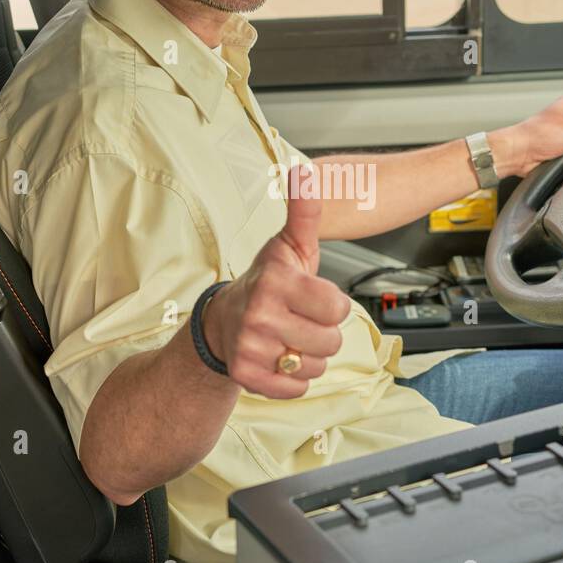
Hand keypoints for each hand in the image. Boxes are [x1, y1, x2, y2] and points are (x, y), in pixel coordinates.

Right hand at [203, 166, 350, 398]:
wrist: (224, 320)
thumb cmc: (268, 282)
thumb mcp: (290, 245)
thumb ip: (305, 212)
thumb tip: (304, 173)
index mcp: (277, 281)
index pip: (338, 308)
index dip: (330, 305)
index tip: (309, 298)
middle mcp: (260, 314)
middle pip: (330, 341)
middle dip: (320, 333)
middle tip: (297, 320)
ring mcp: (251, 346)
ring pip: (314, 366)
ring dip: (307, 356)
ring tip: (287, 338)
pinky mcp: (246, 376)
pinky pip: (296, 389)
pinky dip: (292, 379)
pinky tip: (278, 358)